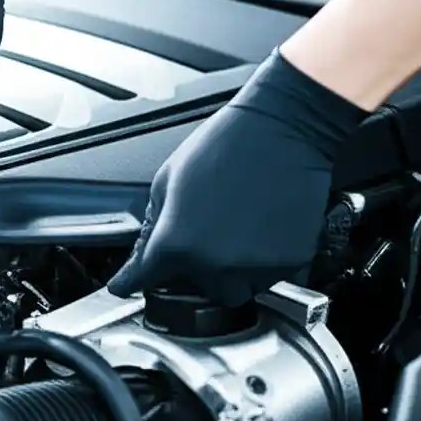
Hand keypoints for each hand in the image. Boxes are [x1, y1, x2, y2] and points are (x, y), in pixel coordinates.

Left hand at [107, 51, 368, 306]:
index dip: (133, 280)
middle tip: (206, 234)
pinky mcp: (292, 263)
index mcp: (177, 244)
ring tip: (238, 229)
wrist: (285, 129)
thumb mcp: (167, 180)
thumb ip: (152, 227)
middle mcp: (215, 265)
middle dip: (196, 271)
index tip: (128, 283)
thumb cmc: (226, 144)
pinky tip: (262, 228)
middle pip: (198, 291)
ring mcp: (256, 268)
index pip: (143, 282)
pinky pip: (272, 278)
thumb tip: (139, 261)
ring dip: (232, 271)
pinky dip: (264, 262)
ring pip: (237, 290)